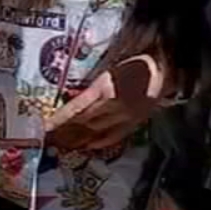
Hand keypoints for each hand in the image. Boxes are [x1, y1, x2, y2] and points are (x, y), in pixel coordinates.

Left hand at [44, 54, 163, 150]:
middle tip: (47, 139)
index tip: (45, 127)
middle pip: (83, 124)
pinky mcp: (134, 123)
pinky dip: (97, 143)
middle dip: (63, 132)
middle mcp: (113, 107)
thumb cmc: (137, 63)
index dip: (60, 120)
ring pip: (95, 132)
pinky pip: (113, 137)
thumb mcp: (111, 69)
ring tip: (60, 144)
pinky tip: (87, 146)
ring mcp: (124, 118)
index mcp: (105, 89)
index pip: (77, 109)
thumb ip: (93, 86)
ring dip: (76, 140)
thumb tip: (73, 99)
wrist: (166, 71)